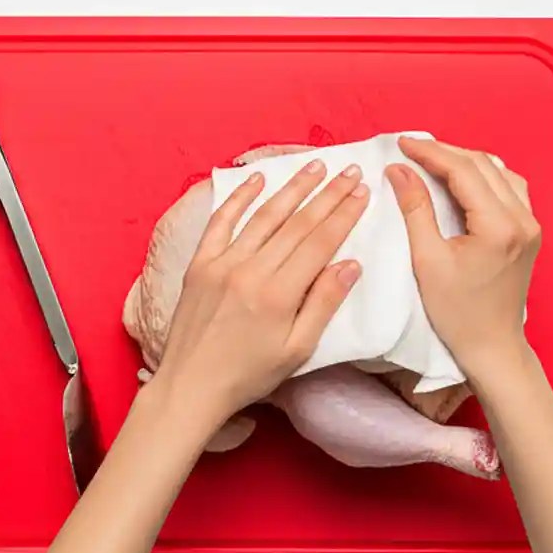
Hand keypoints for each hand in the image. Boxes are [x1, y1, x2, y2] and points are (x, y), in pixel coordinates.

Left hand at [149, 160, 368, 433]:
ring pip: (263, 216)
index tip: (362, 191)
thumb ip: (323, 304)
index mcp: (278, 294)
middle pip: (296, 224)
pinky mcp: (199, 264)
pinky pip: (221, 222)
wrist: (190, 386)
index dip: (344, 214)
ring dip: (292, 188)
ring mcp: (221, 264)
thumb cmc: (248, 375)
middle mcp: (250, 271)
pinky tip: (257, 179)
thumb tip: (351, 264)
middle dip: (327, 195)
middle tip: (349, 171)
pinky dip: (239, 198)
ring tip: (315, 167)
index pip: (319, 242)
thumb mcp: (297, 350)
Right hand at [386, 137, 539, 367]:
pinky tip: (462, 179)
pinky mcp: (529, 231)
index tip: (402, 144)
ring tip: (432, 161)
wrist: (491, 346)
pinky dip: (483, 176)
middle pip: (482, 165)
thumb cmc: (457, 314)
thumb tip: (400, 170)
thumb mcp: (427, 261)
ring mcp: (530, 224)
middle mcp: (522, 219)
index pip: (464, 170)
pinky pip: (509, 188)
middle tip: (411, 149)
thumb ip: (415, 209)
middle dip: (445, 152)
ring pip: (498, 172)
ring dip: (465, 161)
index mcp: (499, 226)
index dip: (431, 152)